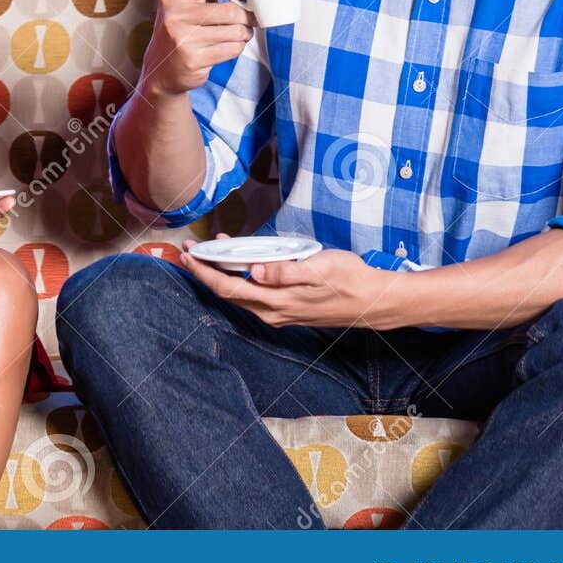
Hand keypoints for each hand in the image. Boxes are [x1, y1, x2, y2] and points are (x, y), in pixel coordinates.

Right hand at [139, 0, 256, 97]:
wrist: (159, 69)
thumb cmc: (179, 28)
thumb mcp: (186, 0)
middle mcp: (174, 14)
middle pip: (231, 9)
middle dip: (248, 15)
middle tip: (251, 18)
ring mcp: (183, 38)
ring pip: (235, 31)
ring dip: (245, 33)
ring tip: (241, 32)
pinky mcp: (193, 60)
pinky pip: (232, 49)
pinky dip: (237, 47)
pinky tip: (229, 45)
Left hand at [175, 232, 398, 327]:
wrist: (374, 302)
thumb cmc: (350, 280)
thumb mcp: (319, 269)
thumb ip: (285, 272)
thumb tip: (254, 272)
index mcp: (276, 302)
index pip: (227, 288)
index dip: (203, 271)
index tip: (188, 254)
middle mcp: (272, 312)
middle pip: (227, 293)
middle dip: (204, 271)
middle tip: (189, 249)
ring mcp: (279, 313)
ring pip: (239, 294)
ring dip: (220, 274)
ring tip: (208, 252)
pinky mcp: (287, 309)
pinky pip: (253, 294)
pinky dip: (239, 278)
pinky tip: (240, 264)